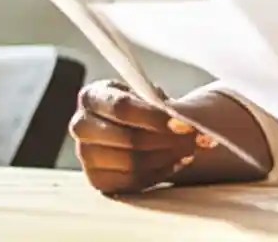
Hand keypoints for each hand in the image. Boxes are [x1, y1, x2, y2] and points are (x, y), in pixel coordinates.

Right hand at [70, 80, 218, 194]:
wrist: (134, 125)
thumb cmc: (142, 106)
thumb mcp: (150, 95)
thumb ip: (164, 104)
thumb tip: (188, 119)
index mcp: (92, 96)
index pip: (122, 107)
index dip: (156, 117)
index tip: (185, 124)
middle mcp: (81, 125)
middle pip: (128, 138)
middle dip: (168, 141)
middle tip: (196, 139)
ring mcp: (86, 155)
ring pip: (132, 163)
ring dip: (168, 157)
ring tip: (190, 149)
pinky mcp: (96, 178)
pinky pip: (132, 181)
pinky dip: (160, 172)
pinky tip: (177, 161)